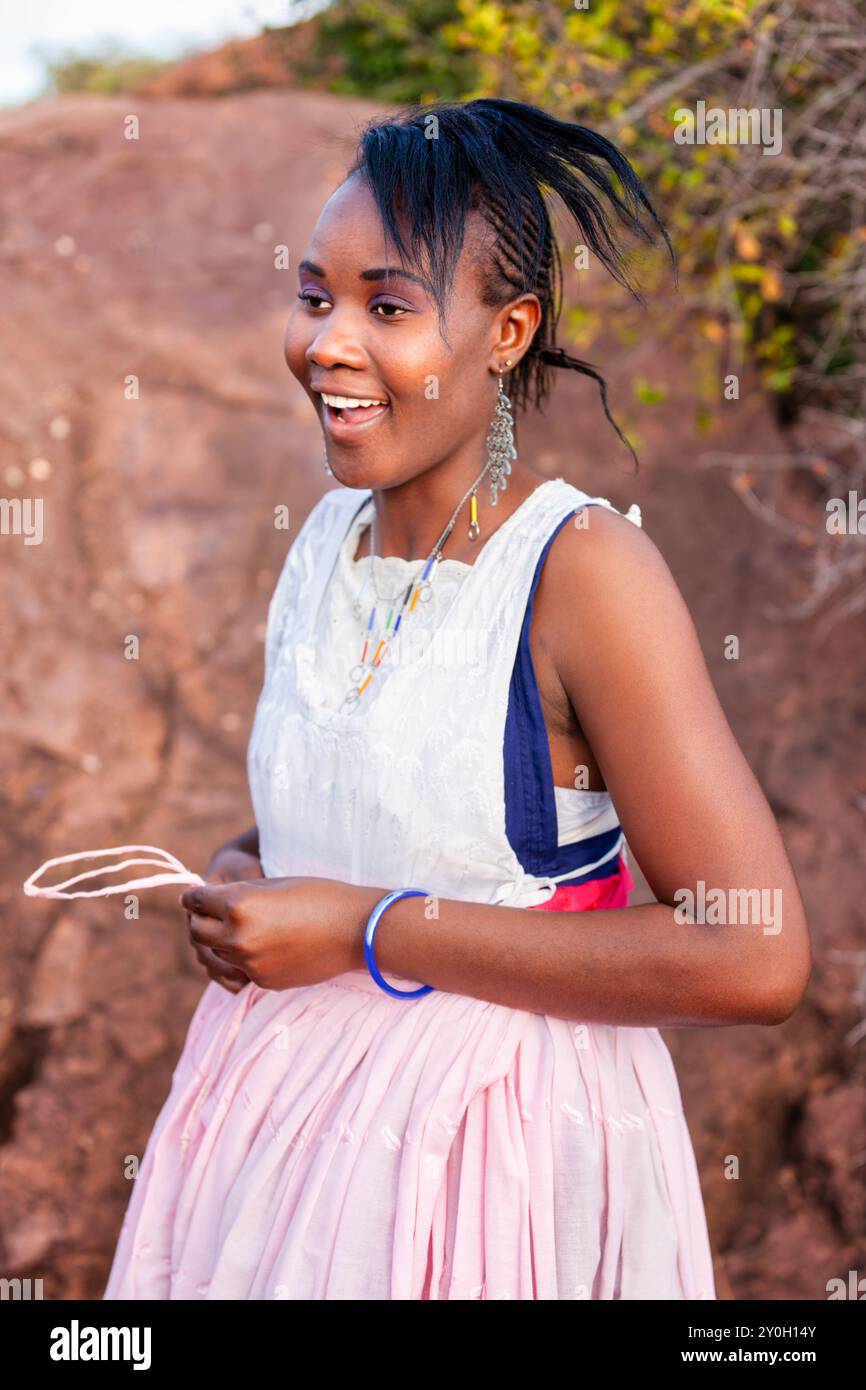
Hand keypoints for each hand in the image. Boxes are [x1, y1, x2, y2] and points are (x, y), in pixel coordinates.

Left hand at [179, 877, 366, 992]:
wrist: (356, 930)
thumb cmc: (318, 895)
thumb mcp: (272, 883)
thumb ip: (237, 893)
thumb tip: (209, 899)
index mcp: (237, 904)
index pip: (196, 900)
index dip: (194, 895)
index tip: (195, 895)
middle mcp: (236, 936)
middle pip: (197, 932)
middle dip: (201, 920)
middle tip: (211, 912)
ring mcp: (249, 963)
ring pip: (218, 953)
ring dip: (223, 940)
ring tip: (246, 927)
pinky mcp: (262, 982)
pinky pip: (242, 968)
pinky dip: (247, 957)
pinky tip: (269, 944)